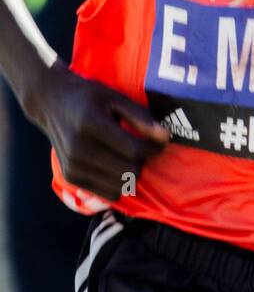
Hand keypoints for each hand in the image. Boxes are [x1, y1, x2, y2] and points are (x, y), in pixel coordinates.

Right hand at [32, 59, 169, 202]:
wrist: (50, 103)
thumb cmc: (88, 97)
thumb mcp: (115, 98)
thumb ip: (141, 117)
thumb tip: (165, 137)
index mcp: (91, 125)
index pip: (134, 150)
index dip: (155, 148)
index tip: (161, 141)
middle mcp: (79, 149)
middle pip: (130, 171)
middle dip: (144, 161)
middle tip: (142, 148)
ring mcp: (72, 166)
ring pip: (121, 186)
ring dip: (132, 173)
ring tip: (127, 156)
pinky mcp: (71, 178)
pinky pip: (108, 194)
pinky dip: (118, 183)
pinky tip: (115, 166)